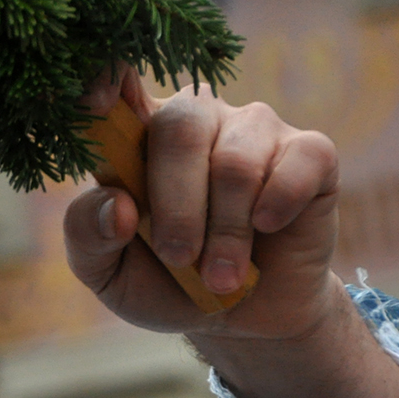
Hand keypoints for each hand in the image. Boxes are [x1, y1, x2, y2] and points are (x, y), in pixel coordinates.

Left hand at [64, 67, 398, 397]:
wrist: (242, 321)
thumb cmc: (167, 284)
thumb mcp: (109, 273)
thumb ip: (89, 236)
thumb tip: (116, 205)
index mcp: (137, 137)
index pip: (115, 81)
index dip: (104, 76)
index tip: (94, 100)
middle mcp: (195, 120)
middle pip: (180, 130)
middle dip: (177, 207)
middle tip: (179, 259)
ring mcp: (254, 130)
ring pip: (235, 162)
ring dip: (226, 232)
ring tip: (220, 277)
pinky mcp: (309, 152)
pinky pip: (299, 162)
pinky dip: (279, 205)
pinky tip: (267, 228)